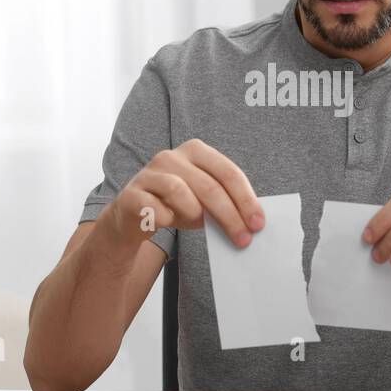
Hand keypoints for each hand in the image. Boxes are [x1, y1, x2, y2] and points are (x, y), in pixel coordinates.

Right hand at [106, 139, 263, 247]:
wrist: (133, 217)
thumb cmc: (175, 206)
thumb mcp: (203, 201)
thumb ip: (225, 202)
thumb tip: (252, 222)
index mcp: (195, 151)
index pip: (228, 173)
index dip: (246, 200)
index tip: (258, 224)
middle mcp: (171, 157)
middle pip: (209, 186)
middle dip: (231, 216)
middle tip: (244, 239)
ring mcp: (149, 174)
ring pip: (180, 192)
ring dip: (196, 214)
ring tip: (198, 224)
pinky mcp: (132, 195)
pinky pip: (155, 209)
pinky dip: (166, 219)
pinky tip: (167, 222)